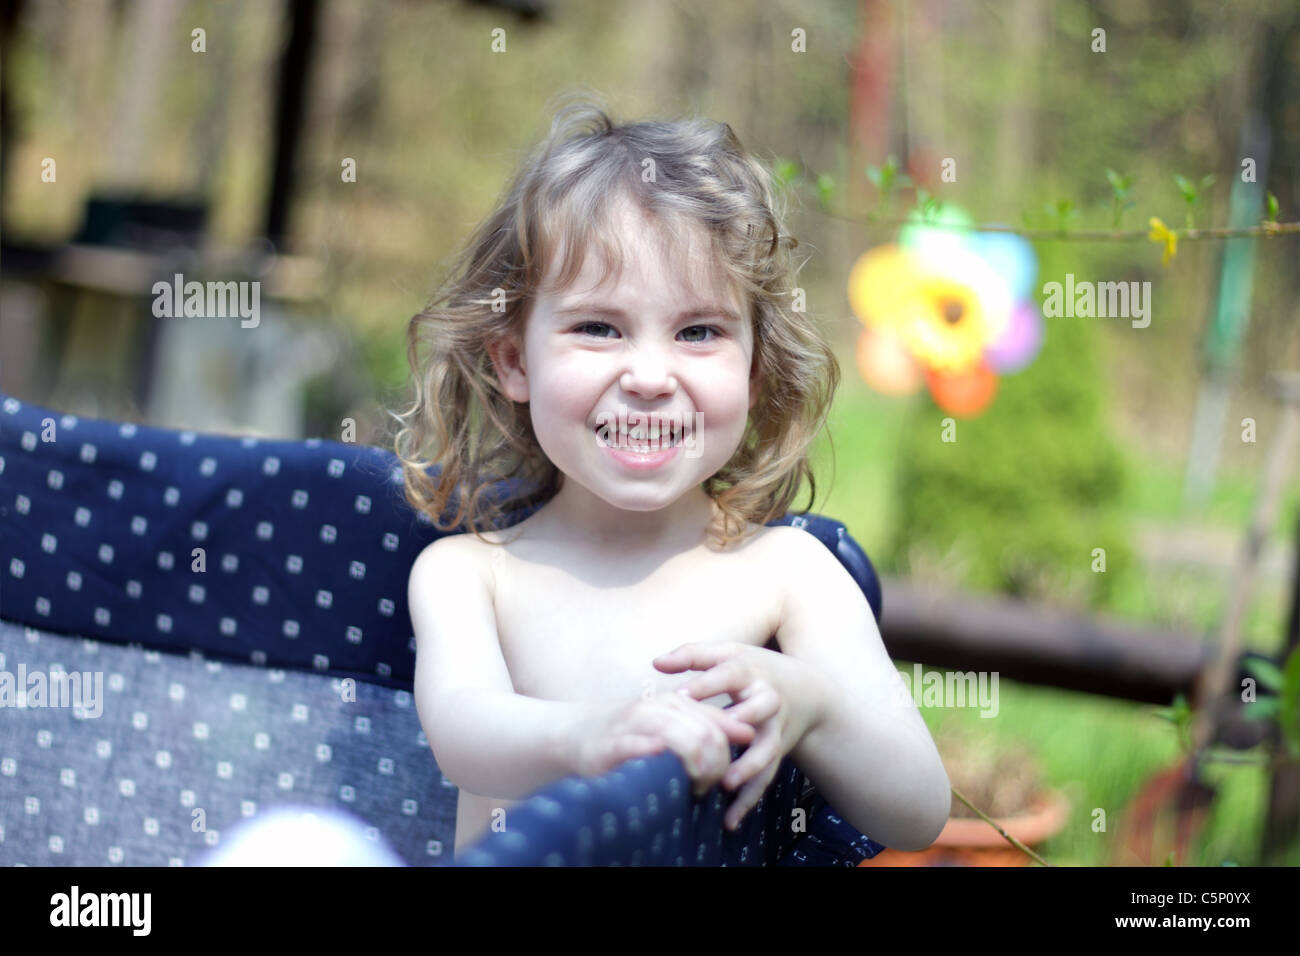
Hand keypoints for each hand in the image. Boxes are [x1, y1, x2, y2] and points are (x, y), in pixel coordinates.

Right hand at [571, 692, 756, 798]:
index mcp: (675, 702)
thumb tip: (747, 732)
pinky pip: (636, 747)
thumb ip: (705, 724)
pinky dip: (653, 754)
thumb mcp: (670, 723)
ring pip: (677, 738)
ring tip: (691, 788)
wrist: (575, 733)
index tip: (722, 778)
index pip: (716, 725)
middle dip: (714, 766)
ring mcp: (633, 724)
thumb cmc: (629, 733)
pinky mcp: (610, 745)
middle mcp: (656, 708)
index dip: (726, 755)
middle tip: (706, 788)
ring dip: (693, 767)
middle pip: (704, 735)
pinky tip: (662, 763)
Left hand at [653, 642, 824, 830]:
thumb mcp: (728, 655)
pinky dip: (749, 799)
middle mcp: (768, 700)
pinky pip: (765, 778)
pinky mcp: (777, 752)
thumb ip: (692, 655)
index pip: (728, 675)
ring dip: (748, 768)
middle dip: (737, 723)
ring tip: (725, 784)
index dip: (706, 685)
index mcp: (750, 673)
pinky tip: (729, 820)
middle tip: (709, 738)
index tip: (680, 696)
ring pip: (766, 749)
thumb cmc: (755, 669)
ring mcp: (775, 728)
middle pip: (757, 710)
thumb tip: (656, 662)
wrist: (807, 691)